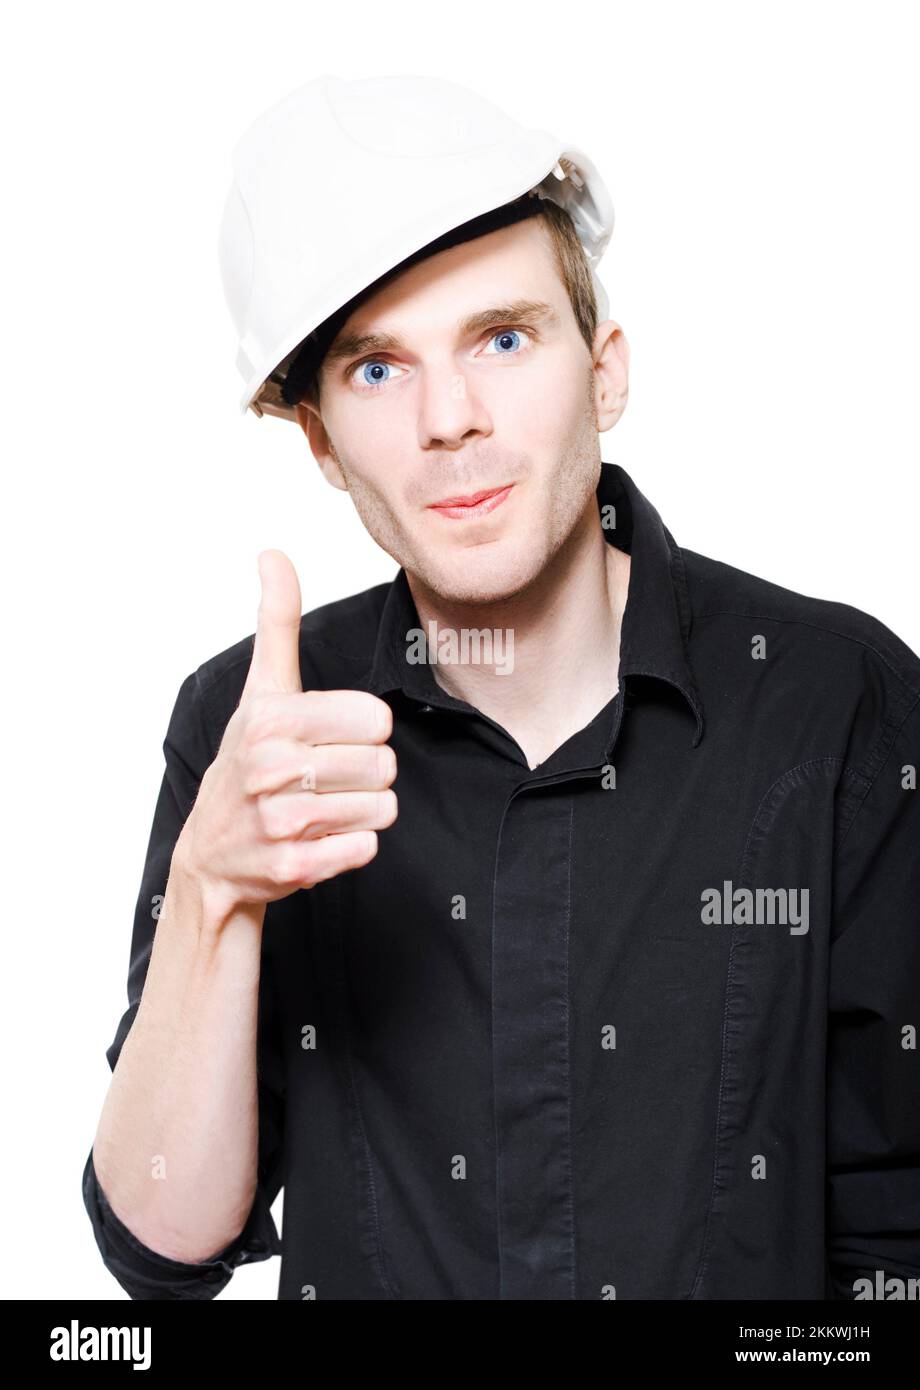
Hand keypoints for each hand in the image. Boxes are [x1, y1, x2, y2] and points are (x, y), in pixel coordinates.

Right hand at [175, 550, 396, 914]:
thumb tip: (273, 553)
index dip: (365, 731)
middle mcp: (270, 768)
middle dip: (368, 772)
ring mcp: (280, 822)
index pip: (376, 719)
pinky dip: (353, 846)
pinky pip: (366, 849)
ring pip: (382, 808)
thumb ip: (277, 621)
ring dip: (364, 810)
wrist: (212, 852)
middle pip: (384, 765)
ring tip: (325, 808)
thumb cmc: (247, 760)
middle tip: (330, 778)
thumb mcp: (261, 690)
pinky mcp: (294, 869)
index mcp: (271, 719)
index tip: (334, 739)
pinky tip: (320, 839)